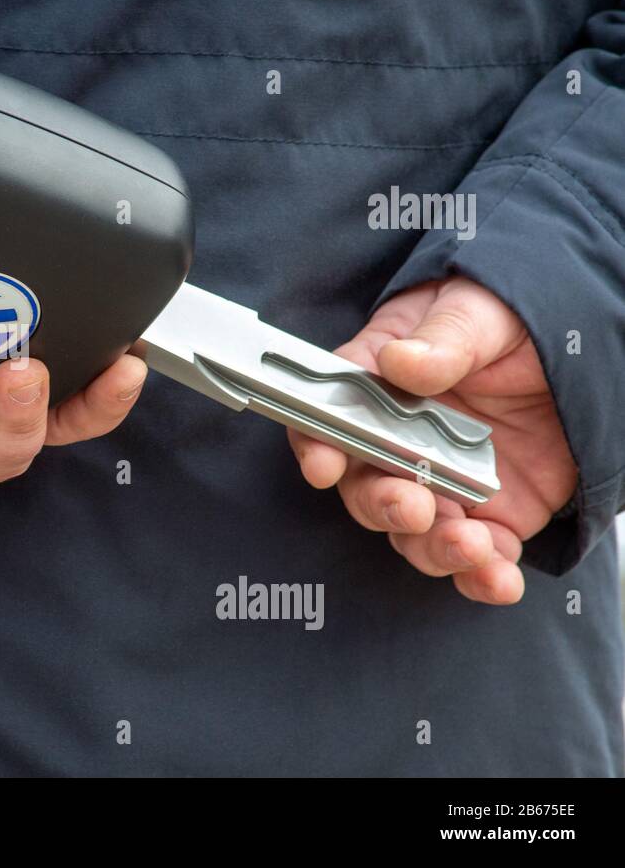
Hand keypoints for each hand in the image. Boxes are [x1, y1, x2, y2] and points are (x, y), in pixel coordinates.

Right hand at [287, 276, 576, 604]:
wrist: (575, 353)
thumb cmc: (506, 318)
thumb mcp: (479, 312)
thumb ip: (445, 339)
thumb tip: (403, 362)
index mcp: (376, 384)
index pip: (325, 416)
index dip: (314, 444)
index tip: (323, 467)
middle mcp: (396, 444)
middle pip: (365, 488)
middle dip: (382, 505)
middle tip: (411, 506)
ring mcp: (441, 485)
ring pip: (413, 534)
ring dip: (433, 549)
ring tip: (469, 545)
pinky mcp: (489, 515)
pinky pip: (475, 558)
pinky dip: (483, 577)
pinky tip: (499, 578)